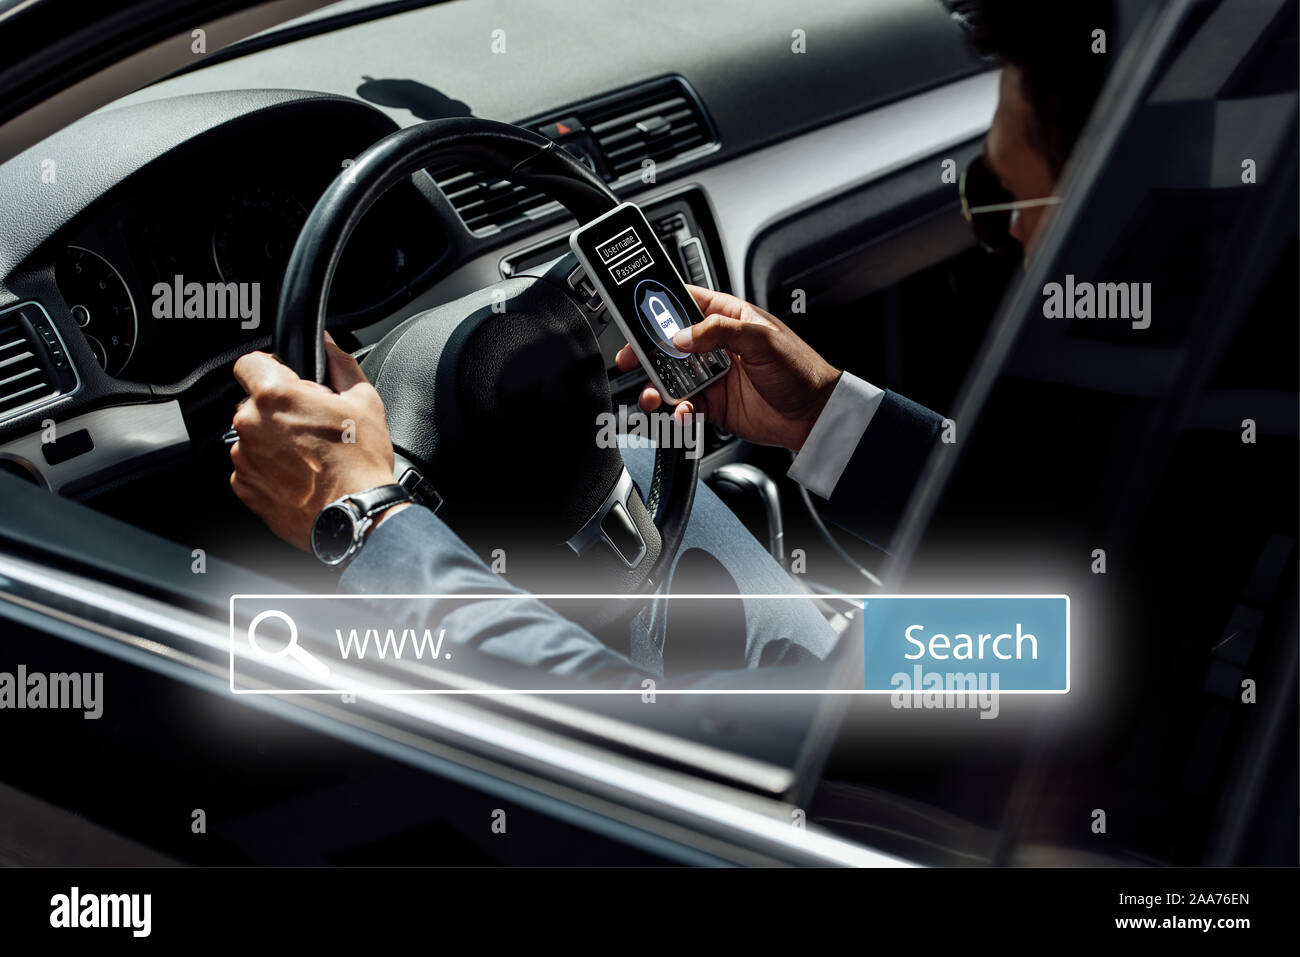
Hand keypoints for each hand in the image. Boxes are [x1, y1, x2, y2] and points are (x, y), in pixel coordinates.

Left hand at [230, 333, 404, 549]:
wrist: (355, 515)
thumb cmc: (361, 462)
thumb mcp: (364, 401)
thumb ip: (340, 364)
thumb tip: (328, 344)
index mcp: (275, 395)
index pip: (249, 363)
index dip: (271, 369)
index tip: (287, 382)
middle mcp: (250, 424)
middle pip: (253, 402)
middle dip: (277, 410)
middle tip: (311, 425)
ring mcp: (244, 458)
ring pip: (252, 436)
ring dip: (273, 441)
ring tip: (308, 456)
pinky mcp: (244, 487)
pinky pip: (251, 467)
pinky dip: (270, 469)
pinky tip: (300, 476)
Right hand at [615, 286, 840, 450]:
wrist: (814, 416)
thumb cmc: (800, 370)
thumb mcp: (762, 339)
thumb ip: (719, 332)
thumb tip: (682, 336)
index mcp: (727, 317)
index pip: (684, 301)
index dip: (658, 304)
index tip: (635, 312)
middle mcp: (715, 345)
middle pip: (667, 342)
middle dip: (645, 351)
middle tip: (630, 359)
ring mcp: (712, 375)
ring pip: (670, 378)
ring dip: (656, 387)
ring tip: (652, 397)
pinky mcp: (713, 404)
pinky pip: (683, 407)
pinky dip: (677, 412)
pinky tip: (683, 413)